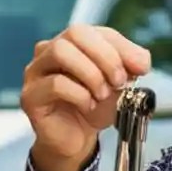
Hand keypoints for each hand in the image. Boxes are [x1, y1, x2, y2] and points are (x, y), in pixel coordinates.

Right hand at [20, 25, 151, 170]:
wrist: (76, 140)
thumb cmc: (93, 108)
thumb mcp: (119, 85)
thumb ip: (130, 68)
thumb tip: (141, 60)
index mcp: (71, 43)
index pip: (94, 30)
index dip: (120, 46)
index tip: (141, 67)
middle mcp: (48, 51)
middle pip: (74, 33)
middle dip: (105, 56)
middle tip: (119, 81)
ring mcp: (36, 72)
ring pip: (60, 52)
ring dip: (90, 73)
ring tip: (102, 94)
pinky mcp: (30, 96)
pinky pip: (55, 84)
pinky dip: (79, 94)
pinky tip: (88, 105)